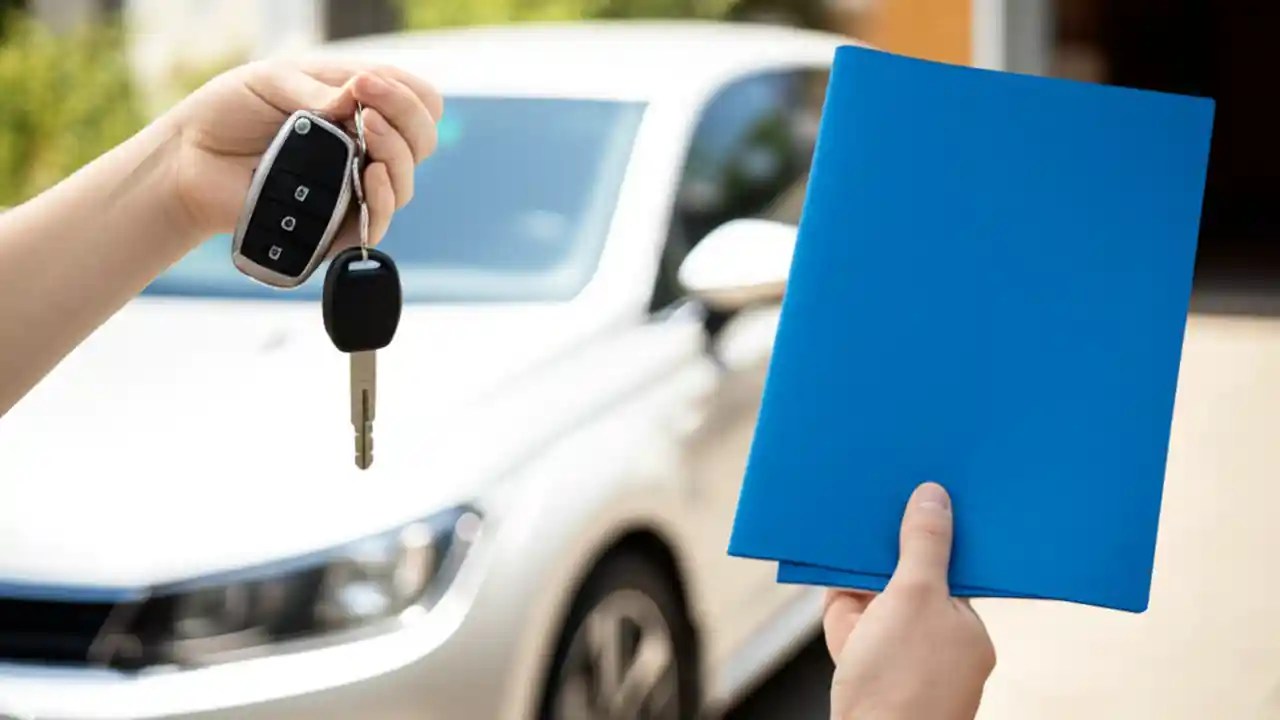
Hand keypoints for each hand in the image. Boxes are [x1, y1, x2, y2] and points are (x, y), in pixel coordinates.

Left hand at [166, 57, 442, 248]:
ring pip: (406, 181)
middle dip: (408, 119)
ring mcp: (353, 186)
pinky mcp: (335, 223)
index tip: (367, 84)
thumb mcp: (273, 81)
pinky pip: (378, 220)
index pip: (420, 102)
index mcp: (359, 107)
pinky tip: (371, 175)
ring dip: (397, 153)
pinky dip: (383, 197)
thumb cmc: (228, 112)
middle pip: (423, 141)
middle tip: (369, 105)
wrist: (188, 158)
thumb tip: (364, 96)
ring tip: (368, 132)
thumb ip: (321, 88)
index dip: (408, 95)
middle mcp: (365, 147)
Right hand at [824, 482, 995, 719]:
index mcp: (966, 627)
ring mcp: (899, 657)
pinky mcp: (864, 666)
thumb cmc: (903, 683)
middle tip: (867, 506)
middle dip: (884, 552)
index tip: (911, 496)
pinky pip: (851, 622)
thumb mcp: (914, 597)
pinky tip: (826, 573)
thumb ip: (923, 545)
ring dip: (855, 573)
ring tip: (839, 530)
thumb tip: (934, 494)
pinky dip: (838, 601)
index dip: (928, 534)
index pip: (948, 568)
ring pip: (874, 601)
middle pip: (908, 580)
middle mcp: (936, 643)